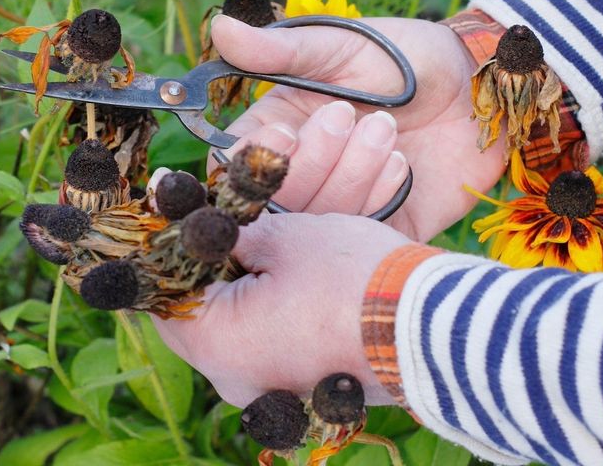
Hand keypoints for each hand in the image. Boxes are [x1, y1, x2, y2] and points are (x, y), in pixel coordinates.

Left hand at [152, 212, 411, 407]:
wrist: (438, 329)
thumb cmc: (356, 278)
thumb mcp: (284, 237)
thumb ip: (227, 230)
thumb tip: (193, 213)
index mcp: (216, 345)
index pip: (164, 290)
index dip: (169, 243)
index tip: (178, 209)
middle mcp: (234, 381)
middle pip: (200, 312)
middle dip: (208, 265)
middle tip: (219, 225)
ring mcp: (269, 393)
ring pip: (235, 329)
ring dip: (242, 286)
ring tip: (258, 246)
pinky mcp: (302, 392)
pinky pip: (268, 346)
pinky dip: (270, 311)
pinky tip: (287, 279)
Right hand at [210, 15, 505, 241]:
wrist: (482, 88)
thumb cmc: (405, 57)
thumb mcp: (340, 46)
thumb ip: (281, 48)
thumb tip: (220, 26)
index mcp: (278, 132)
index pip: (235, 167)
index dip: (255, 161)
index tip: (285, 136)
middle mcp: (303, 176)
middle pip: (274, 204)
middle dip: (314, 162)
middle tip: (348, 116)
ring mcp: (341, 207)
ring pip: (316, 225)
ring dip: (350, 176)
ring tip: (386, 131)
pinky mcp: (382, 229)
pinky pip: (361, 238)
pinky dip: (379, 201)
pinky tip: (403, 166)